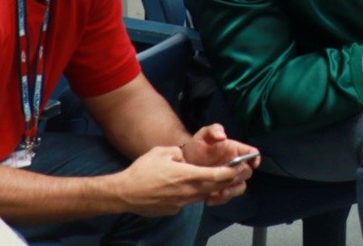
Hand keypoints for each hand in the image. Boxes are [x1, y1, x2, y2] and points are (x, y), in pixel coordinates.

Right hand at [114, 146, 243, 215]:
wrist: (124, 194)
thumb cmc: (141, 171)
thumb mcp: (162, 152)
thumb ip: (178, 153)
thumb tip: (184, 157)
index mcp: (187, 175)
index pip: (216, 176)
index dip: (230, 172)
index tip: (238, 168)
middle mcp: (187, 192)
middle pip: (213, 187)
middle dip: (224, 181)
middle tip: (231, 174)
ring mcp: (180, 203)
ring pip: (202, 196)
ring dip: (209, 188)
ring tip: (212, 180)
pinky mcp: (173, 210)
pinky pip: (187, 201)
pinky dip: (191, 194)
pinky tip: (184, 187)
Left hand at [181, 123, 258, 204]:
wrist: (183, 162)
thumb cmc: (196, 146)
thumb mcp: (204, 134)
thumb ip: (213, 130)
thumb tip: (223, 137)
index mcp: (235, 150)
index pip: (252, 153)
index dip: (255, 158)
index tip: (253, 164)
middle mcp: (235, 165)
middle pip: (247, 172)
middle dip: (239, 177)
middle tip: (228, 179)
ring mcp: (228, 178)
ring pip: (239, 187)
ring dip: (232, 191)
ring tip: (219, 193)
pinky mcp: (220, 190)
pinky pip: (226, 197)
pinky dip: (220, 200)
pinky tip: (209, 199)